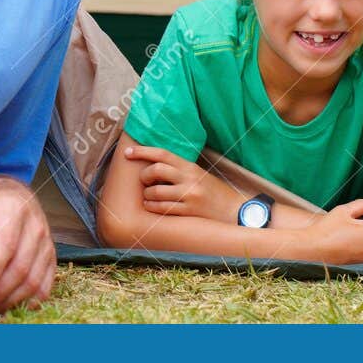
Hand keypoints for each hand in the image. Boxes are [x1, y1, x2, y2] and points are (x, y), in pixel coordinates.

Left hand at [0, 178, 54, 320]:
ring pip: (33, 282)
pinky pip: (44, 287)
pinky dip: (27, 303)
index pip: (6, 243)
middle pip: (19, 268)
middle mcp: (35, 229)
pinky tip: (8, 311)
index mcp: (13, 212)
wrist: (18, 200)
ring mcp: (46, 246)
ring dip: (9, 302)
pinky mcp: (51, 261)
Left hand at [124, 144, 244, 222]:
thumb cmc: (214, 192)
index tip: (127, 151)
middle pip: (156, 170)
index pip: (163, 154)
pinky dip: (152, 207)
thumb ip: (179, 170)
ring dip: (146, 195)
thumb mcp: (198, 175)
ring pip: (155, 191)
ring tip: (149, 197)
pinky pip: (162, 208)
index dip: (142, 151)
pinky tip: (153, 207)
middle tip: (145, 181)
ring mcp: (189, 195)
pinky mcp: (189, 211)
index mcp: (190, 166)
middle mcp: (189, 178)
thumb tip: (153, 166)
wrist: (235, 211)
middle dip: (144, 176)